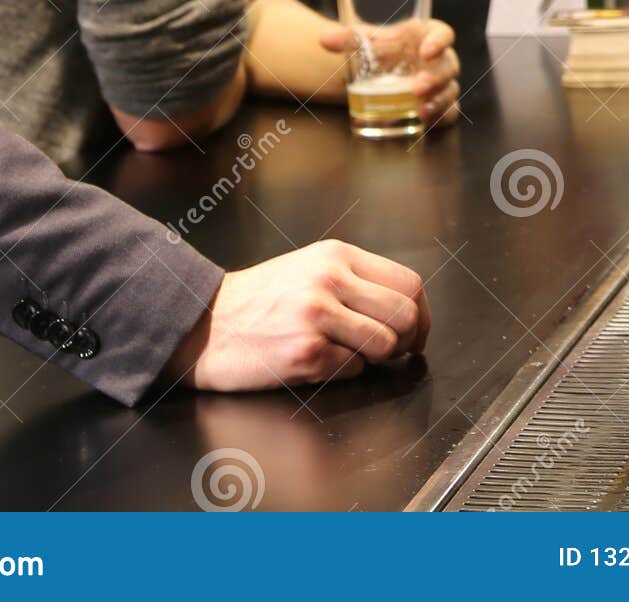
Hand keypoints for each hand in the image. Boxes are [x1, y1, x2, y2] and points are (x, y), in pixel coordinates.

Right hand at [166, 240, 429, 390]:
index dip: (422, 314)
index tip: (416, 333)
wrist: (206, 323)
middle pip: (405, 314)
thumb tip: (406, 311)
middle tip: (391, 352)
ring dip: (375, 359)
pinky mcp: (306, 353)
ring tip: (347, 354)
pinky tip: (316, 361)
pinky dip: (344, 372)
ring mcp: (318, 316)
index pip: (408, 282)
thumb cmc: (260, 299)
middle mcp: (330, 279)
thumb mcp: (310, 268)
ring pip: (386, 345)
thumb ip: (356, 280)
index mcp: (336, 255)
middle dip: (407, 341)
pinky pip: (353, 370)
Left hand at [318, 18, 460, 128]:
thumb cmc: (383, 49)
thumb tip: (324, 40)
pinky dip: (441, 116)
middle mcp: (439, 58)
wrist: (384, 67)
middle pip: (448, 65)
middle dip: (435, 77)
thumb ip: (349, 38)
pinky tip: (426, 122)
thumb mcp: (368, 41)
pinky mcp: (442, 102)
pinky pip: (450, 110)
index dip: (439, 41)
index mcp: (426, 36)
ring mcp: (442, 82)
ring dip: (439, 100)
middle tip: (416, 88)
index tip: (426, 51)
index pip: (443, 33)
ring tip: (420, 111)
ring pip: (451, 89)